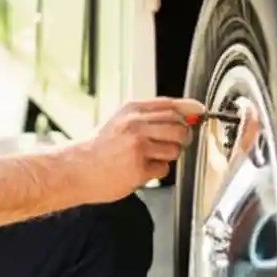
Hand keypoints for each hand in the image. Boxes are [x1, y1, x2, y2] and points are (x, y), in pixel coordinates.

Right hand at [68, 97, 203, 204]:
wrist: (76, 169)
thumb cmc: (99, 148)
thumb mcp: (120, 120)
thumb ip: (150, 116)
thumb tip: (188, 111)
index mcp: (131, 110)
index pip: (171, 105)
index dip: (190, 110)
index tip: (199, 114)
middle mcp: (136, 124)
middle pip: (180, 127)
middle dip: (180, 139)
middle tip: (166, 145)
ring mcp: (138, 146)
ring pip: (175, 149)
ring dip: (167, 156)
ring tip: (148, 158)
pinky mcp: (139, 167)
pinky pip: (164, 169)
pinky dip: (156, 172)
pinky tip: (139, 169)